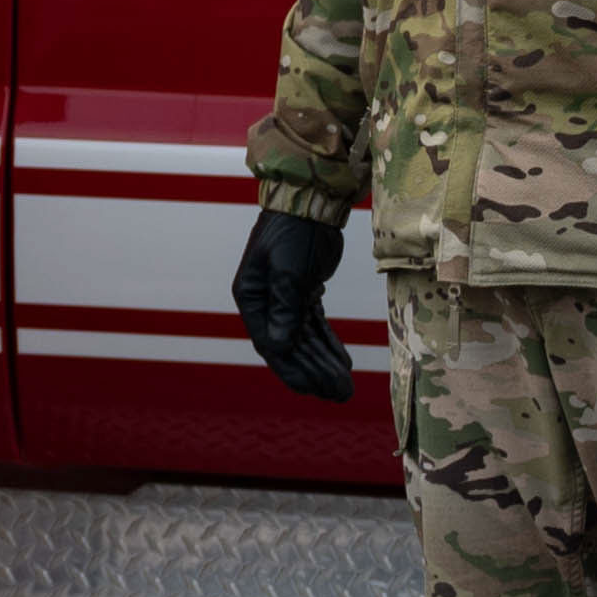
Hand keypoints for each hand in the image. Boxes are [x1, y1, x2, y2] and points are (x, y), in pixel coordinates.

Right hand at [233, 205, 354, 402]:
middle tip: (340, 395)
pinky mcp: (303, 293)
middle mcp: (264, 302)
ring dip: (324, 363)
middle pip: (290, 347)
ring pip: (305, 339)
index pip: (270, 343)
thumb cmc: (293, 231)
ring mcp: (283, 299)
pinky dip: (328, 344)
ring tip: (345, 387)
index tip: (314, 390)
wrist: (310, 201)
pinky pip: (315, 325)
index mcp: (251, 297)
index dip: (293, 369)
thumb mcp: (287, 269)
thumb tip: (279, 347)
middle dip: (315, 372)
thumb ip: (284, 308)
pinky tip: (342, 363)